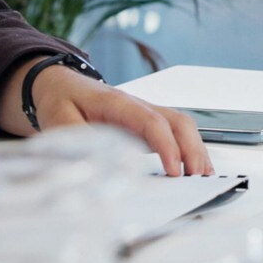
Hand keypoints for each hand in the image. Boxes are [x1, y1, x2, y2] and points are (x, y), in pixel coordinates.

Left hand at [5, 64, 213, 176]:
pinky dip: (190, 148)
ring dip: (195, 149)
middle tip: (195, 178)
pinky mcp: (148, 122)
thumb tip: (92, 164)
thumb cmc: (61, 101)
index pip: (151, 122)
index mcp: (117, 103)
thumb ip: (77, 140)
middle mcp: (138, 105)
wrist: (60, 85)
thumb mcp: (58, 121)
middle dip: (191, 149)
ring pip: (182, 125)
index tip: (172, 171)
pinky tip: (195, 167)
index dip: (165, 146)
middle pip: (177, 122)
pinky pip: (177, 131)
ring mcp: (146, 112)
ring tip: (203, 175)